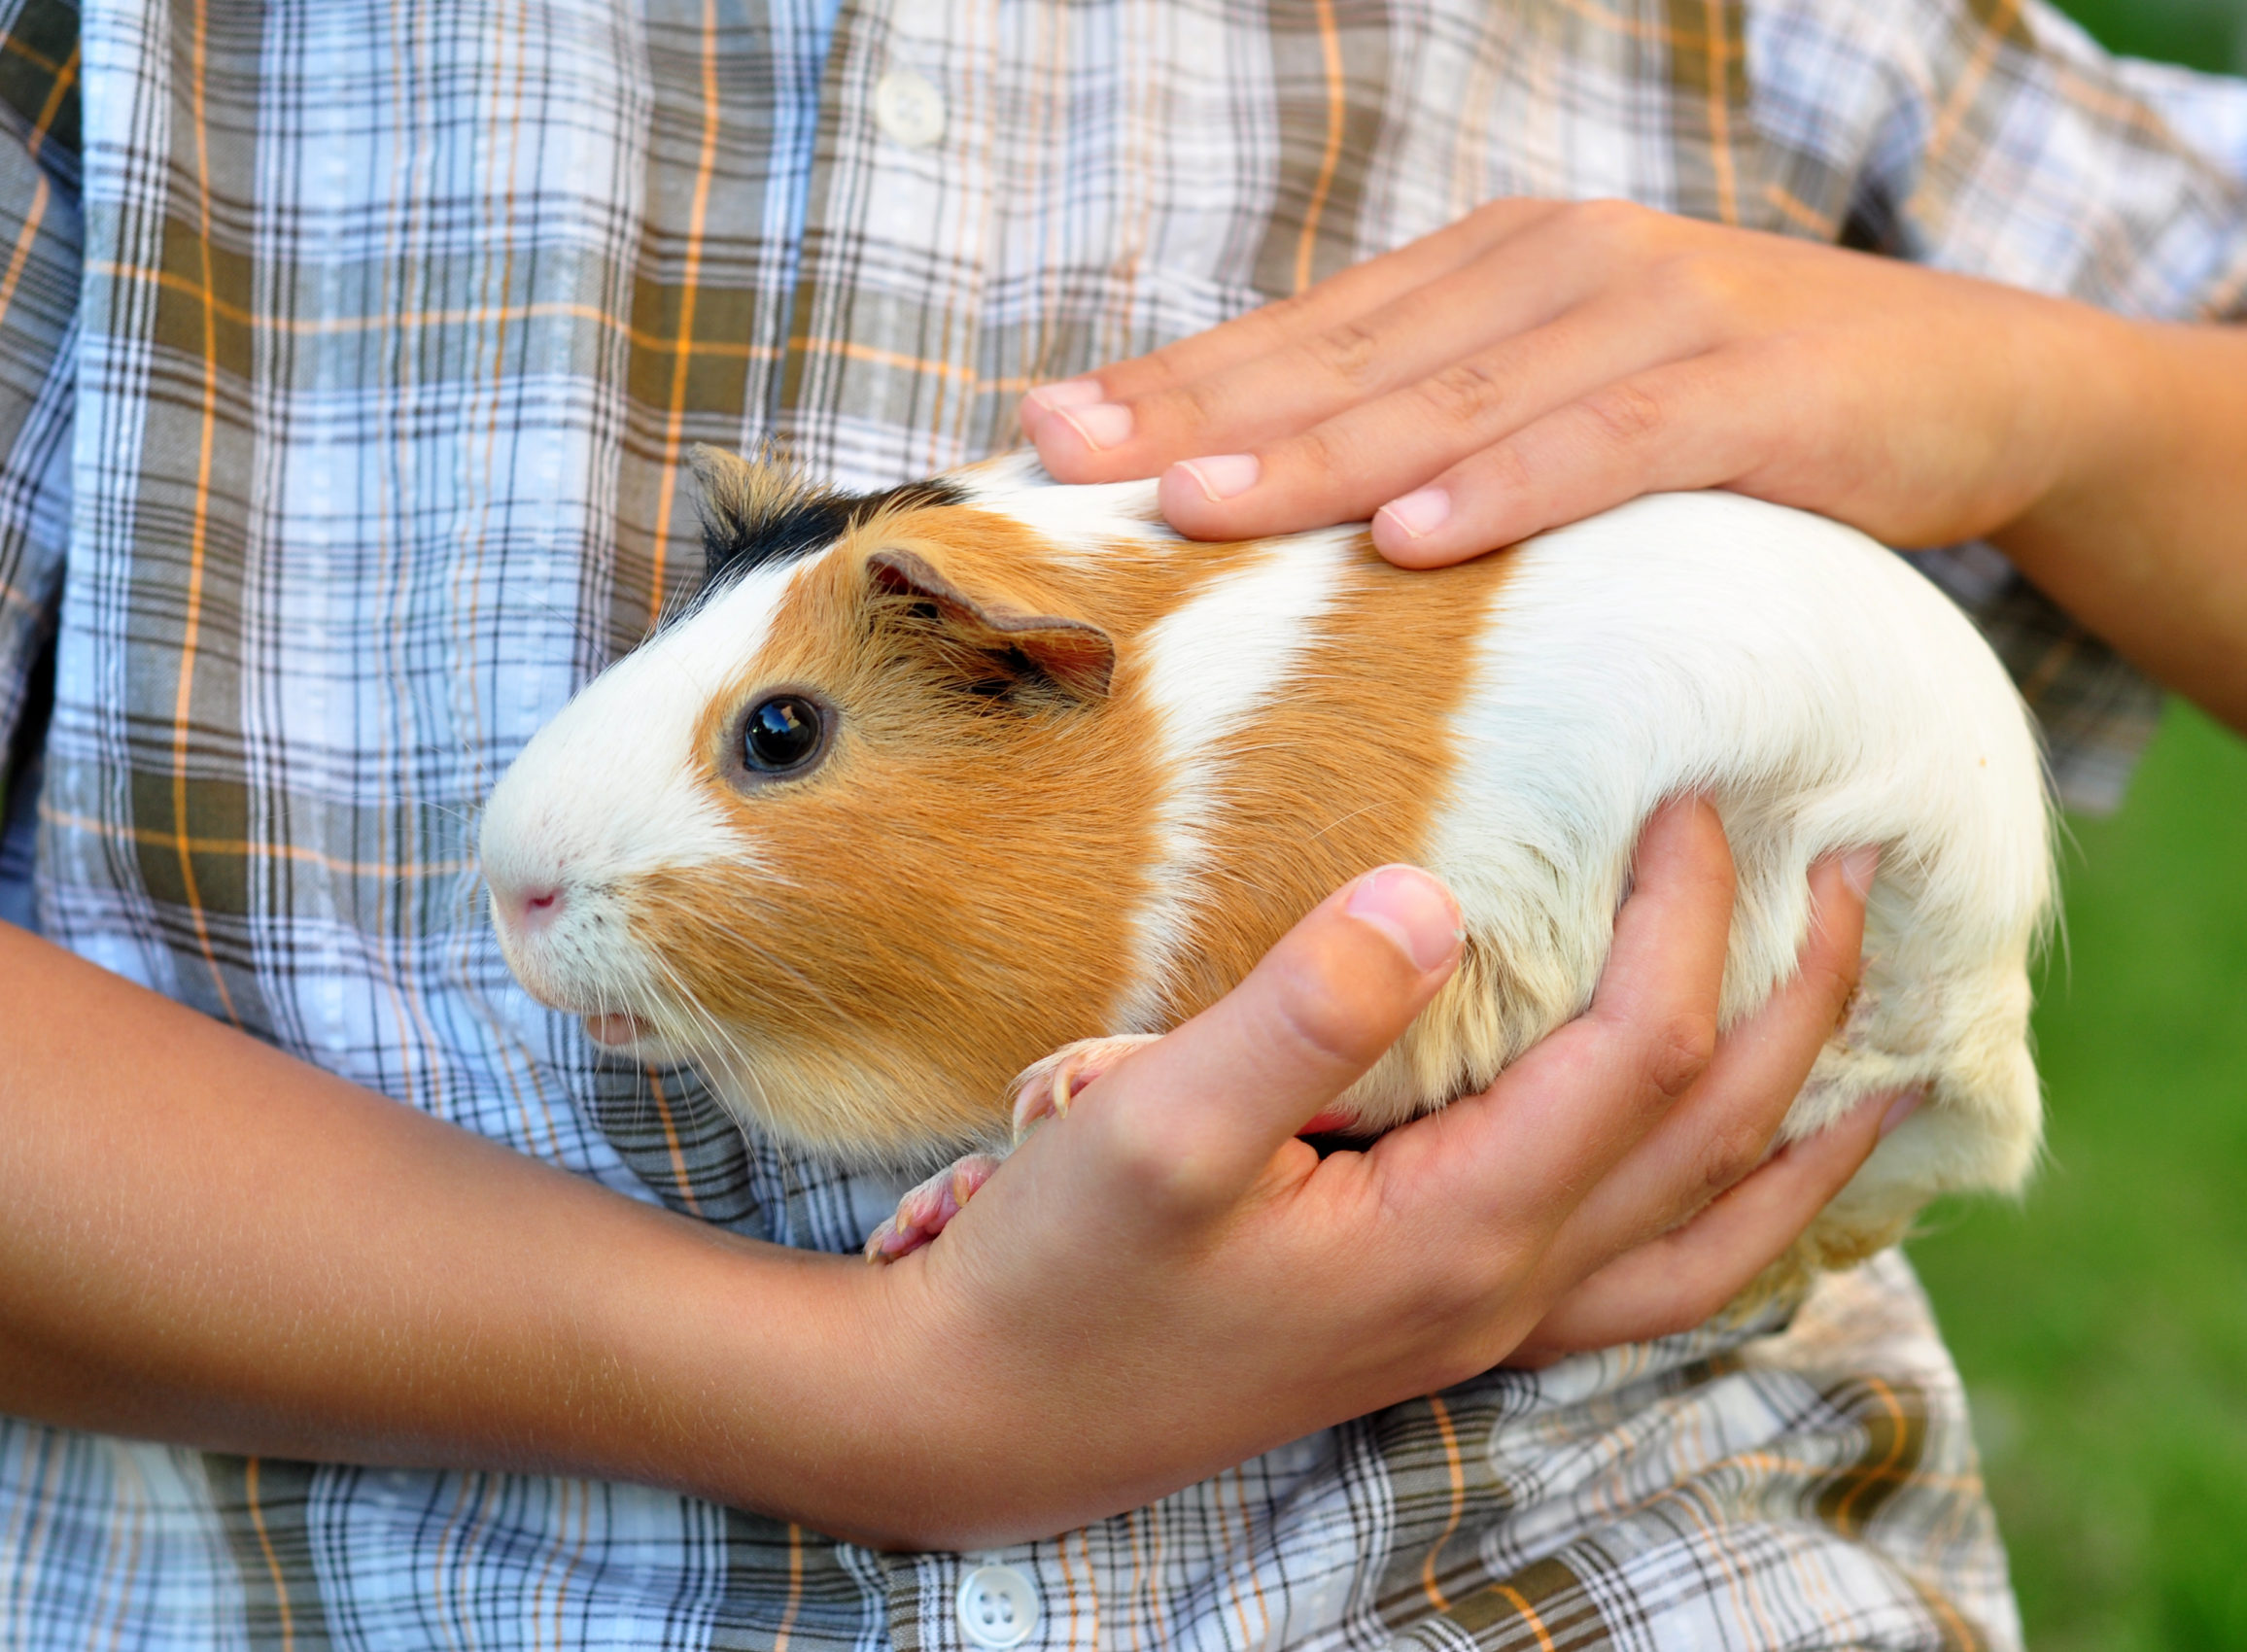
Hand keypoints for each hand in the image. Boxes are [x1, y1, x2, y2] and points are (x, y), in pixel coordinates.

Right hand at [833, 799, 1883, 1548]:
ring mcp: (1485, 1323)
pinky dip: (1737, 1225)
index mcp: (1457, 1232)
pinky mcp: (1442, 1325)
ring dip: (1807, 1126)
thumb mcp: (1153, 1129)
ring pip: (1714, 1232)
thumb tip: (1433, 893)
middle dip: (1804, 997)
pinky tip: (1740, 1182)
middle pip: (1715, 1136)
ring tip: (1884, 1047)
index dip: (1688, 914)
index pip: (1638, 1052)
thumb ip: (1301, 1014)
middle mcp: (1506, 1289)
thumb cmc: (1060, 1269)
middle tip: (1863, 868)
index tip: (1692, 792)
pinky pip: (1653, 1284)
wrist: (991, 1412)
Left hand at [1019, 198, 2119, 566]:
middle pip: (1344, 359)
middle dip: (1194, 413)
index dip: (1173, 383)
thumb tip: (1279, 507)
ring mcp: (1651, 316)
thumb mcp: (1570, 395)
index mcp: (1490, 269)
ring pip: (1452, 400)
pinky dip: (1510, 490)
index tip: (1045, 431)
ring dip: (1317, 459)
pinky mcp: (1746, 389)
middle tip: (1066, 458)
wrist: (1975, 383)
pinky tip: (1418, 539)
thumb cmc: (1736, 415)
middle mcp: (1549, 270)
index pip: (1303, 337)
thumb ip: (1442, 426)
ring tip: (1195, 507)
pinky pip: (1607, 445)